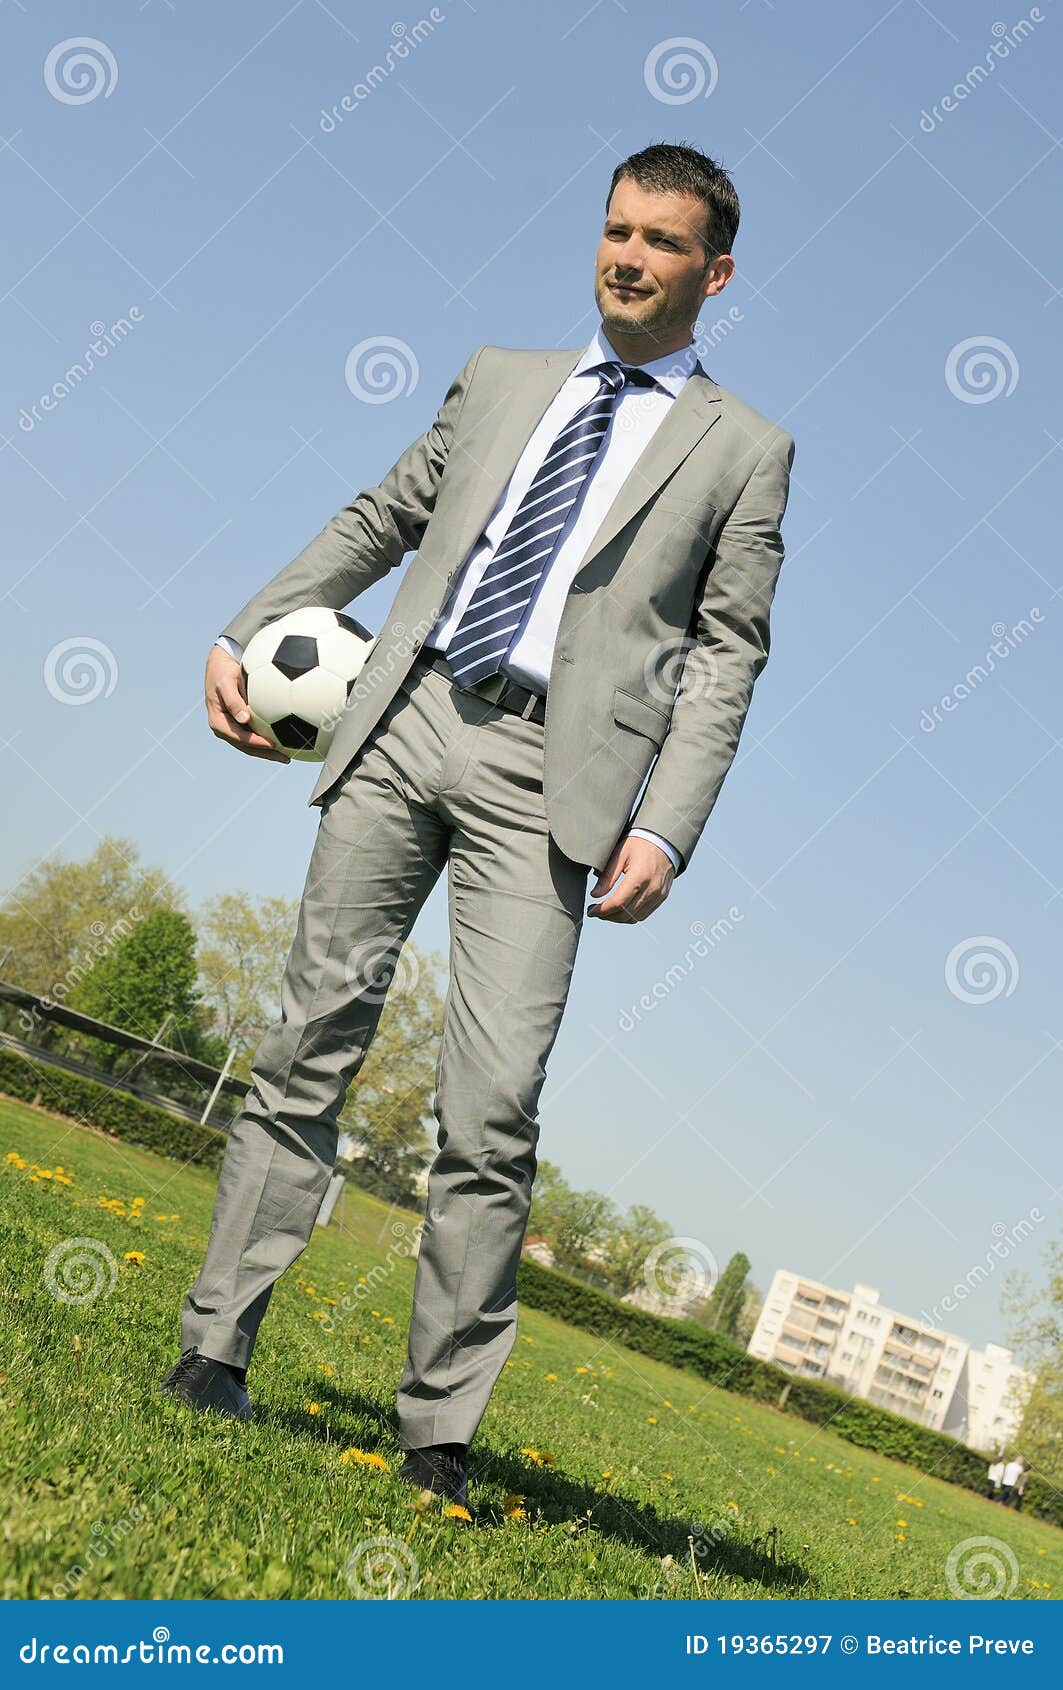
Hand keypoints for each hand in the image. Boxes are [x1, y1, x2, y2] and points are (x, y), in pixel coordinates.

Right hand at [204, 645, 289, 762]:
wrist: (219, 664)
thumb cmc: (222, 672)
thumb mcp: (225, 684)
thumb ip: (234, 701)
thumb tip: (244, 719)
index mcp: (218, 722)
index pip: (240, 738)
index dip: (256, 743)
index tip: (273, 745)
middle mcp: (224, 728)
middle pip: (246, 746)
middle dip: (265, 754)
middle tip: (285, 759)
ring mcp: (231, 726)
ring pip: (250, 744)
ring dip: (268, 751)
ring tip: (287, 756)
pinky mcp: (239, 723)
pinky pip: (253, 734)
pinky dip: (266, 739)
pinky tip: (283, 740)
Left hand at [587, 835, 673, 923]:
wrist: (664, 840)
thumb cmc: (639, 843)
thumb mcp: (620, 854)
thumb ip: (607, 876)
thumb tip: (595, 895)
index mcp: (640, 876)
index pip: (619, 902)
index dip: (602, 910)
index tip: (591, 911)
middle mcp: (652, 888)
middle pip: (626, 914)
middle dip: (607, 916)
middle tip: (595, 912)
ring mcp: (659, 894)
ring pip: (635, 918)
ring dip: (618, 918)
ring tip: (606, 911)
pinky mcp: (662, 897)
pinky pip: (644, 914)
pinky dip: (630, 916)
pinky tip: (619, 909)